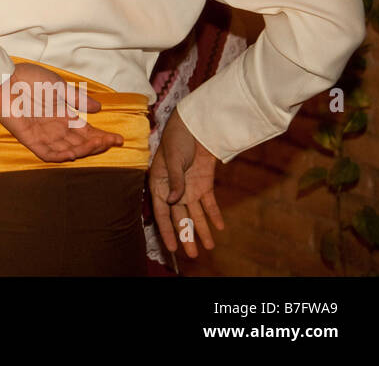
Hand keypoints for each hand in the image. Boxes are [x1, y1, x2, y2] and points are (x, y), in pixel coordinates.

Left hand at [0, 62, 124, 161]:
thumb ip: (77, 98)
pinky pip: (46, 153)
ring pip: (67, 150)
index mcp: (63, 116)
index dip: (102, 137)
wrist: (4, 76)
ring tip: (97, 143)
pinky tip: (73, 154)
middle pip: (80, 143)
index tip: (119, 138)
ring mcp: (42, 134)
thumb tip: (99, 108)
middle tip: (112, 141)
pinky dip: (60, 156)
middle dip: (97, 144)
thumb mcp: (59, 86)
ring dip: (83, 149)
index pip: (86, 132)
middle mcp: (54, 128)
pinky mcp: (28, 138)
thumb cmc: (29, 78)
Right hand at [150, 110, 223, 258]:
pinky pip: (209, 203)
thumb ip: (175, 182)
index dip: (166, 229)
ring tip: (209, 247)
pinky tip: (219, 228)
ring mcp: (189, 188)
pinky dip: (214, 215)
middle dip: (186, 235)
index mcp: (159, 184)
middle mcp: (173, 190)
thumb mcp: (173, 160)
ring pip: (195, 214)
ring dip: (202, 230)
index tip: (172, 247)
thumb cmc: (176, 138)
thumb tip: (172, 202)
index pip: (161, 212)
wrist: (195, 125)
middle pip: (179, 217)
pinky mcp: (204, 184)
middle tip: (192, 254)